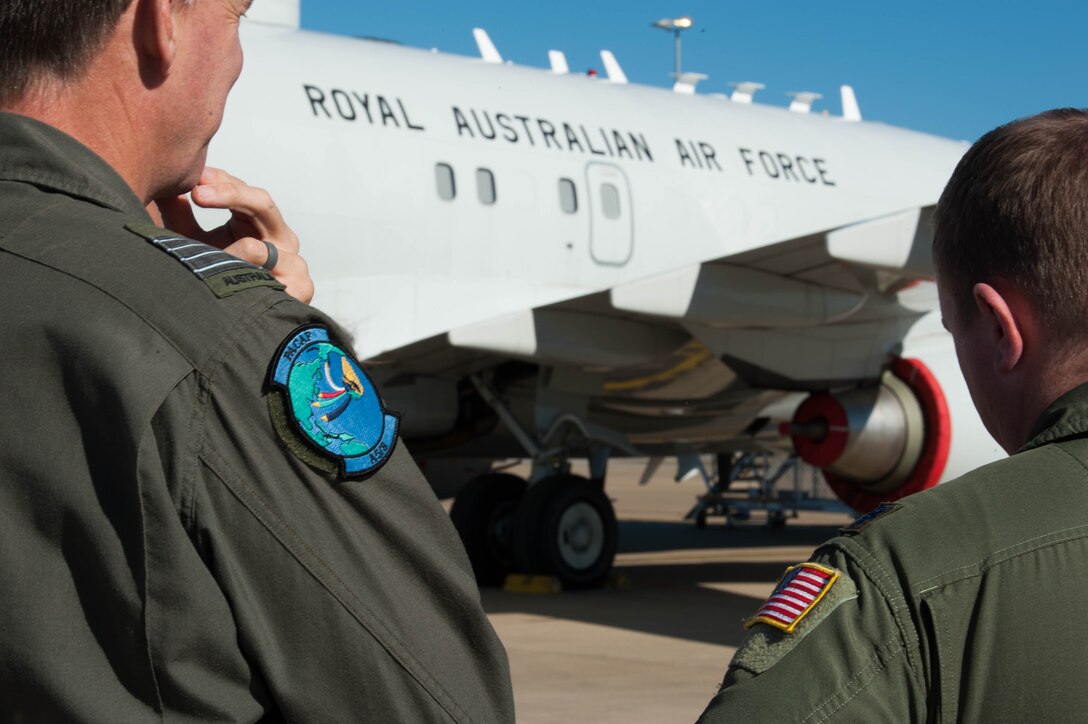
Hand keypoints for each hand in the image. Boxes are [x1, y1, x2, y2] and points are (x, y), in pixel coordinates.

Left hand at [152, 167, 313, 302]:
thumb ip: (182, 218)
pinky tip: (235, 275)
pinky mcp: (301, 286)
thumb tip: (163, 190)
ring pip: (265, 243)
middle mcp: (280, 236)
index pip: (243, 190)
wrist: (248, 328)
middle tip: (199, 193)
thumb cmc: (222, 280)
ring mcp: (294, 260)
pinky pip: (273, 277)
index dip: (221, 181)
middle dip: (230, 194)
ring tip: (213, 246)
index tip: (194, 178)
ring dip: (236, 244)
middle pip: (262, 202)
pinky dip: (251, 275)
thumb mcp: (197, 243)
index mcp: (258, 222)